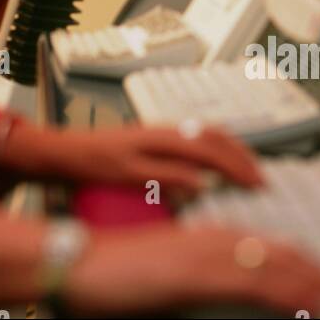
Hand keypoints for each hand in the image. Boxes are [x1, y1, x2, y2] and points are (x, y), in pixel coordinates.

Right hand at [0, 122, 262, 196]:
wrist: (59, 152)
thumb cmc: (99, 157)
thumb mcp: (139, 153)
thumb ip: (169, 160)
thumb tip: (201, 177)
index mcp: (159, 131)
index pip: (207, 131)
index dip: (236, 147)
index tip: (257, 167)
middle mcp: (152, 135)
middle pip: (206, 139)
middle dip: (239, 158)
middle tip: (260, 180)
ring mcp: (138, 150)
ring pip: (190, 149)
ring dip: (222, 166)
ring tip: (243, 182)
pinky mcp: (122, 168)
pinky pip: (159, 171)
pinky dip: (183, 178)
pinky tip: (200, 188)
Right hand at [64, 223, 319, 316]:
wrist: (76, 260)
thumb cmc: (108, 274)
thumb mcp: (159, 280)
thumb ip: (188, 283)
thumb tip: (208, 295)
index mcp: (197, 239)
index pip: (256, 246)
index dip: (291, 261)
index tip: (317, 276)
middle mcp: (206, 240)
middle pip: (271, 251)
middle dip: (309, 271)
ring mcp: (203, 254)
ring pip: (271, 263)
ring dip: (308, 280)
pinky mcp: (197, 273)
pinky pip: (254, 281)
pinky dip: (288, 291)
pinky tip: (310, 301)